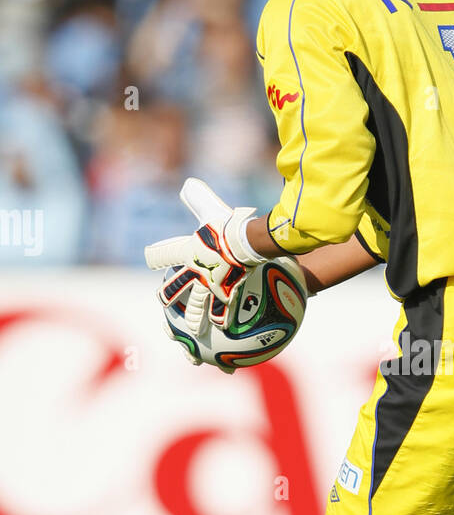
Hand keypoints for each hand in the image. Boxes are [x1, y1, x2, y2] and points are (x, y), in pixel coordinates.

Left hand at [144, 179, 264, 333]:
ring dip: (193, 320)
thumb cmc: (225, 224)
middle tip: (165, 302)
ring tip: (191, 330)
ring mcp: (208, 287)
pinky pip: (222, 313)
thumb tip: (187, 184)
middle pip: (173, 289)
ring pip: (195, 308)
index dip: (154, 256)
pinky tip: (223, 331)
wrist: (242, 243)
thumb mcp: (210, 208)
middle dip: (167, 296)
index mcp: (185, 253)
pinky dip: (222, 322)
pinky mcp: (225, 295)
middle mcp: (192, 273)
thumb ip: (197, 197)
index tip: (150, 258)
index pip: (161, 255)